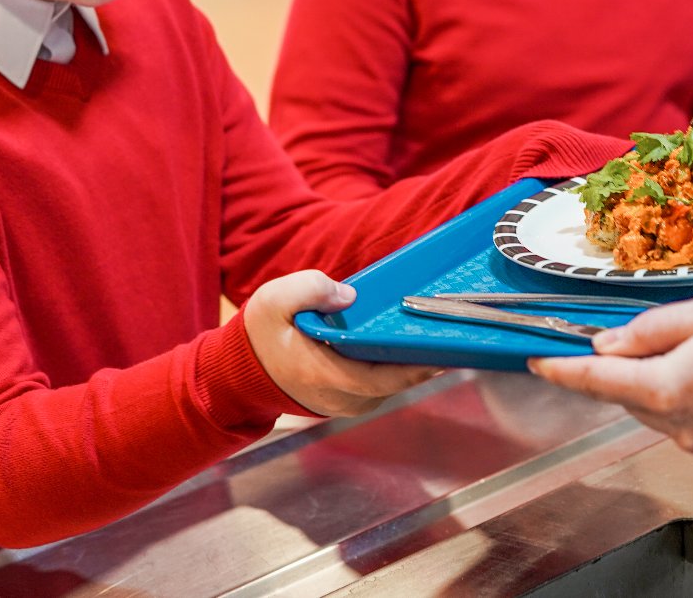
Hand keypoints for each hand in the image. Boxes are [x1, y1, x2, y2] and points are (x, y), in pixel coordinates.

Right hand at [244, 270, 439, 417]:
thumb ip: (310, 289)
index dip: (414, 368)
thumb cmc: (260, 333)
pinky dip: (396, 369)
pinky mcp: (347, 400)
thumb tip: (349, 295)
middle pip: (393, 384)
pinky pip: (381, 387)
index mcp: (321, 374)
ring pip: (390, 388)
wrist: (241, 370)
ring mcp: (344, 403)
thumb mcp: (274, 299)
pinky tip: (409, 346)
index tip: (442, 351)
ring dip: (411, 366)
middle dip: (422, 361)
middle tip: (451, 336)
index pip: (380, 379)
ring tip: (436, 338)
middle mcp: (338, 397)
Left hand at [529, 288, 692, 469]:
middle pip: (632, 395)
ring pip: (667, 411)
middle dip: (628, 367)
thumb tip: (608, 342)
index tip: (536, 360)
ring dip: (671, 382)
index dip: (561, 368)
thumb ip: (651, 329)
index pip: (594, 380)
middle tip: (647, 331)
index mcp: (666, 389)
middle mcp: (682, 429)